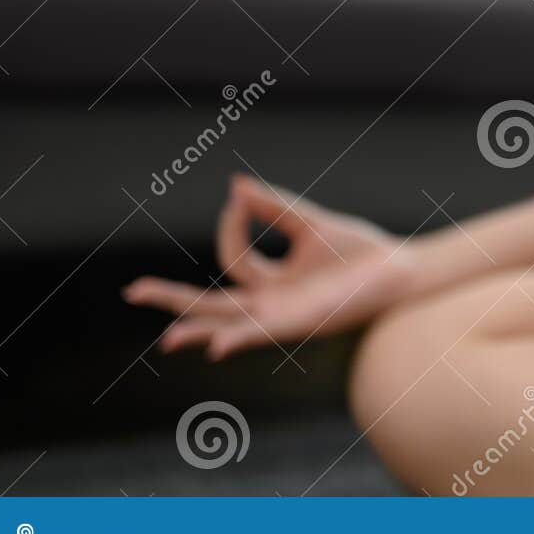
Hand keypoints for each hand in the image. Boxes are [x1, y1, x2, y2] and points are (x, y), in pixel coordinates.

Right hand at [123, 175, 417, 359]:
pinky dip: (241, 340)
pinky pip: (267, 334)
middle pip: (212, 306)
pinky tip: (218, 348)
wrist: (401, 266)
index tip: (240, 198)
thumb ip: (273, 207)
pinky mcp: (305, 324)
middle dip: (172, 300)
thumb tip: (235, 185)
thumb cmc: (360, 249)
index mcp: (273, 282)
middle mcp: (273, 305)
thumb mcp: (309, 223)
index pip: (233, 258)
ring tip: (167, 342)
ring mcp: (286, 318)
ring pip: (232, 326)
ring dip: (201, 333)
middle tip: (132, 291)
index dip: (230, 225)